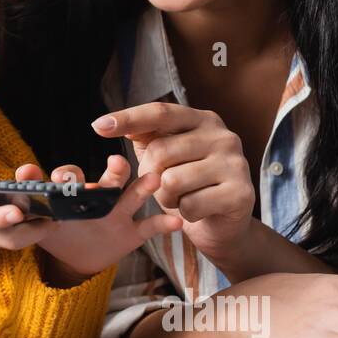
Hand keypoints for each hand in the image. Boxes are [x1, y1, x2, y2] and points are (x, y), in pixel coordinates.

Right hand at [0, 157, 46, 280]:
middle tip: (60, 213)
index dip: (2, 216)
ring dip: (34, 228)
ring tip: (52, 209)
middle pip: (10, 239)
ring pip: (13, 241)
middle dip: (38, 229)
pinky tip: (29, 213)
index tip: (19, 210)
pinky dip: (21, 228)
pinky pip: (7, 240)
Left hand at [12, 157, 181, 281]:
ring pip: (131, 196)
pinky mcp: (131, 233)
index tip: (61, 178)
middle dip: (113, 171)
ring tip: (154, 179)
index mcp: (74, 192)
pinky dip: (163, 224)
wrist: (76, 258)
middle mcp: (99, 197)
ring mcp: (117, 213)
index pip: (71, 177)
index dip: (67, 176)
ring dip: (144, 187)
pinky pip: (149, 228)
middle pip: (108, 179)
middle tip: (116, 163)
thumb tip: (17, 187)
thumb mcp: (40, 222)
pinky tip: (176, 221)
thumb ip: (30, 206)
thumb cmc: (58, 232)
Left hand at [92, 102, 253, 262]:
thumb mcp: (166, 156)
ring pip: (172, 181)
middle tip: (163, 186)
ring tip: (181, 198)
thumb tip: (107, 123)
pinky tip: (198, 210)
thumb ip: (146, 137)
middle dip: (150, 176)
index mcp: (203, 120)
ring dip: (166, 198)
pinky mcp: (240, 193)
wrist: (224, 224)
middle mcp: (223, 136)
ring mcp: (235, 163)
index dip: (128, 118)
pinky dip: (184, 213)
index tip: (97, 126)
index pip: (160, 113)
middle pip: (160, 151)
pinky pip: (190, 205)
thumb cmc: (189, 186)